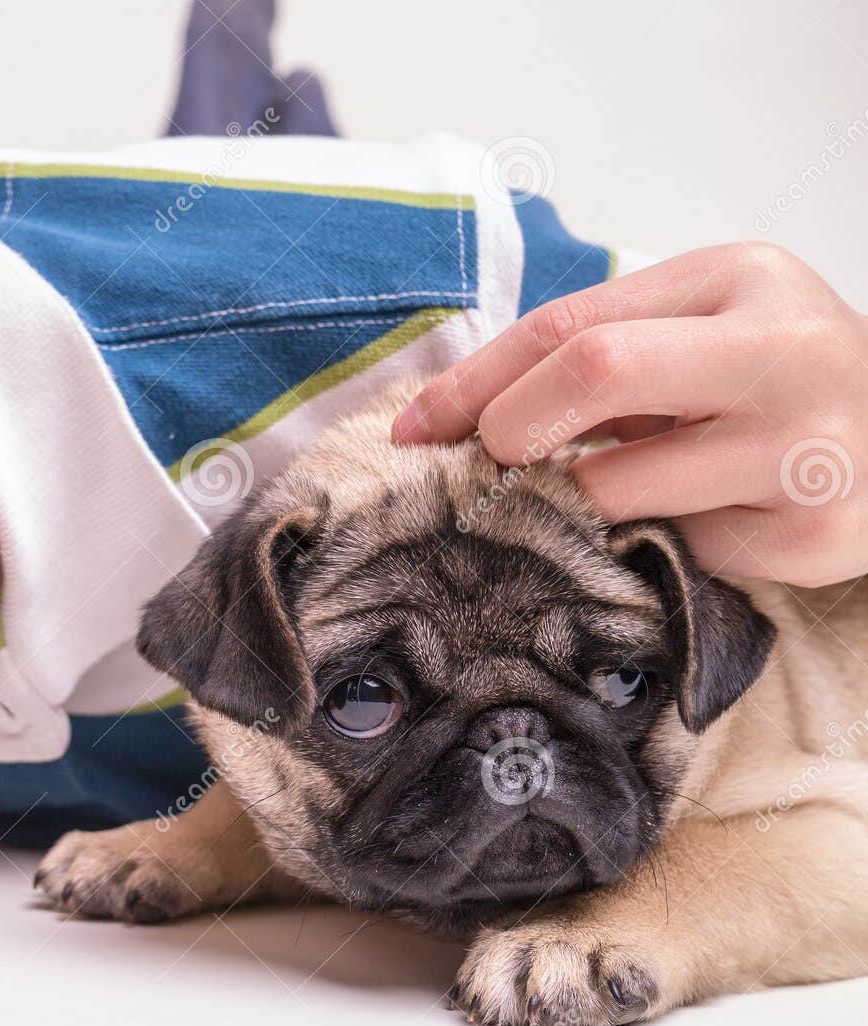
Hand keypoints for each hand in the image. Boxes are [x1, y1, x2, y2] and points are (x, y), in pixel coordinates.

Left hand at [393, 242, 867, 586]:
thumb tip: (450, 412)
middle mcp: (781, 351)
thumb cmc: (775, 381)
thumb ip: (599, 352)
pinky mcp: (807, 535)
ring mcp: (803, 447)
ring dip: (571, 502)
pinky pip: (672, 549)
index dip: (476, 378)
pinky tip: (680, 523)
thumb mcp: (703, 330)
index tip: (416, 425)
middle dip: (510, 427)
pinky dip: (645, 543)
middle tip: (484, 467)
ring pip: (619, 485)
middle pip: (597, 370)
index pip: (572, 322)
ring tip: (584, 497)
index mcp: (740, 278)